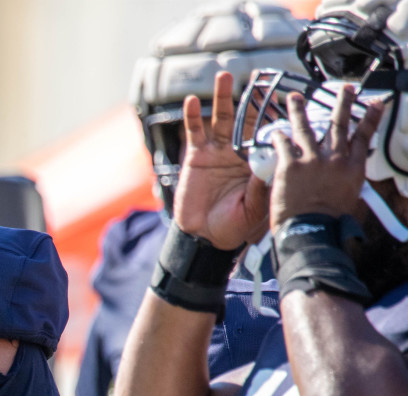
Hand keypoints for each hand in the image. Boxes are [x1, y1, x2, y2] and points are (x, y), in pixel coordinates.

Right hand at [173, 72, 270, 249]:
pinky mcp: (196, 156)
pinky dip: (191, 116)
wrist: (203, 237)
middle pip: (246, 119)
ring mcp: (217, 152)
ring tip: (224, 76)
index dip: (276, 115)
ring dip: (222, 97)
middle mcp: (239, 153)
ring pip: (221, 118)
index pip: (269, 133)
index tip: (286, 96)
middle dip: (251, 97)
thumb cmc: (233, 227)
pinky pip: (194, 132)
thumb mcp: (254, 208)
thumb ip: (262, 185)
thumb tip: (273, 161)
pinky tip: (192, 101)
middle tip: (258, 75)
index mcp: (258, 163)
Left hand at [269, 86, 382, 230]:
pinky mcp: (290, 166)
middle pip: (340, 125)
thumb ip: (348, 181)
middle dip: (343, 103)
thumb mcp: (350, 198)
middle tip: (345, 88)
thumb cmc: (330, 223)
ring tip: (293, 97)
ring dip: (299, 110)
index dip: (370, 118)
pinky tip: (274, 130)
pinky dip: (278, 137)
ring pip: (306, 128)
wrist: (311, 231)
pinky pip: (283, 145)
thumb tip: (348, 176)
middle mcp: (335, 160)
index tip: (375, 103)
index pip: (364, 137)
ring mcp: (312, 160)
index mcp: (353, 169)